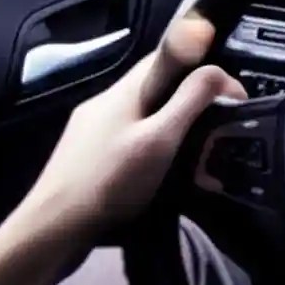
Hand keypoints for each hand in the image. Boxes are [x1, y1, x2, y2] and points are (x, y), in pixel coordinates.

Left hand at [24, 13, 247, 235]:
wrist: (54, 229)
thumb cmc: (110, 181)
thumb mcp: (160, 139)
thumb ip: (190, 100)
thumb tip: (219, 67)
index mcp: (124, 90)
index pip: (167, 55)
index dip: (201, 65)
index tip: (230, 94)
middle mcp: (104, 102)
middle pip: (154, 86)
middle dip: (187, 97)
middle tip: (218, 123)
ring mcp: (90, 130)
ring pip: (140, 115)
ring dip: (168, 124)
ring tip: (195, 149)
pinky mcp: (85, 156)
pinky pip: (127, 138)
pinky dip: (150, 145)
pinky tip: (159, 169)